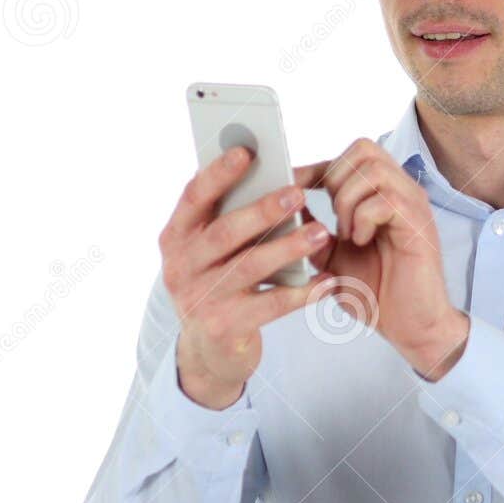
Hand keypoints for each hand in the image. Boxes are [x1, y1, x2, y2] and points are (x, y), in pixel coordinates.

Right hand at [159, 146, 335, 408]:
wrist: (210, 351)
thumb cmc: (221, 282)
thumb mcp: (212, 251)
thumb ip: (229, 216)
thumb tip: (268, 171)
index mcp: (176, 237)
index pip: (193, 197)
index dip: (218, 173)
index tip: (247, 151)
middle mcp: (180, 266)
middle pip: (224, 232)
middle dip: (262, 210)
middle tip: (298, 194)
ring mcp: (199, 299)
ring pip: (249, 267)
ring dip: (288, 247)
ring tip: (322, 233)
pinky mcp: (224, 328)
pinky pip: (270, 305)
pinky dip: (302, 292)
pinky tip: (327, 280)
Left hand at [295, 139, 468, 378]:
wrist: (410, 326)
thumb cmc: (377, 292)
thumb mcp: (330, 255)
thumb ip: (312, 228)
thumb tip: (283, 204)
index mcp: (382, 194)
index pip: (352, 153)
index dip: (319, 166)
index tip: (294, 188)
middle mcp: (401, 192)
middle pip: (363, 149)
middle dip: (334, 179)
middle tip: (331, 217)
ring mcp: (413, 205)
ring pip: (372, 170)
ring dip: (348, 201)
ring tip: (346, 233)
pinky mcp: (419, 224)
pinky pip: (386, 200)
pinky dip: (363, 219)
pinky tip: (361, 242)